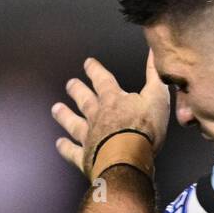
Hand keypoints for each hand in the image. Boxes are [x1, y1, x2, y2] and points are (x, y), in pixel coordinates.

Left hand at [51, 51, 169, 175]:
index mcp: (113, 100)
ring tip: (56, 108)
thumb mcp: (157, 98)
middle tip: (70, 83)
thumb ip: (154, 76)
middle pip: (84, 100)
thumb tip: (154, 53)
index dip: (95, 70)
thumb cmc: (145, 128)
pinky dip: (65, 147)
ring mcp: (89, 136)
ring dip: (65, 115)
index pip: (103, 80)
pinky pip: (72, 151)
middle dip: (77, 90)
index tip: (88, 63)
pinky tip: (59, 143)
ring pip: (73, 123)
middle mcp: (97, 115)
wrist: (128, 159)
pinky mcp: (85, 156)